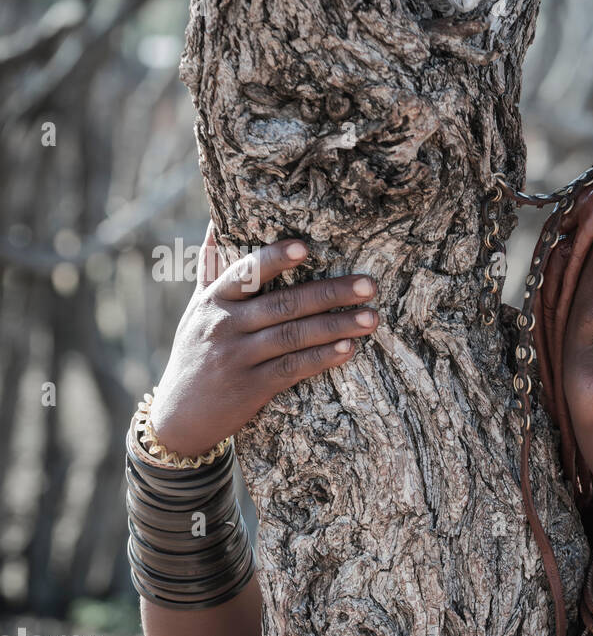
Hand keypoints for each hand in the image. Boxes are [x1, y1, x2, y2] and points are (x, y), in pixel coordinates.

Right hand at [148, 221, 378, 456]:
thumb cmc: (196, 352)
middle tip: (369, 285)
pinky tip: (348, 349)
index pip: (245, 274)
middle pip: (283, 304)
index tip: (305, 247)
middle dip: (329, 293)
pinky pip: (293, 368)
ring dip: (336, 326)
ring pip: (294, 336)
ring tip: (371, 318)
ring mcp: (239, 358)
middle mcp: (225, 326)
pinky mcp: (252, 388)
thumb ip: (212, 268)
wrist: (179, 416)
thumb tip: (217, 220)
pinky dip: (322, 358)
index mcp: (214, 301)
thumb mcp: (197, 309)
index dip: (274, 259)